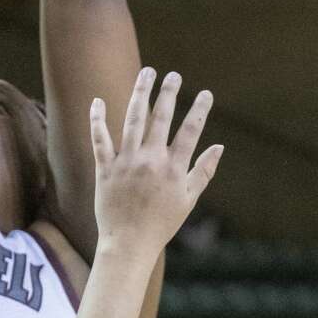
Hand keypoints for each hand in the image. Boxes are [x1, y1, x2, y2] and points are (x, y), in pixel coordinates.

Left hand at [90, 70, 222, 260]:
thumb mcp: (189, 199)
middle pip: (161, 118)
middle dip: (169, 92)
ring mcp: (126, 162)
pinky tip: (98, 100)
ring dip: (141, 93)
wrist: (129, 244)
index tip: (206, 93)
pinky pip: (100, 139)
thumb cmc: (161, 223)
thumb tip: (220, 147)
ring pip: (133, 119)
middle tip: (174, 75)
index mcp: (173, 168)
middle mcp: (150, 160)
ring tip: (147, 73)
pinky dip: (97, 119)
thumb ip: (204, 171)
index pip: (190, 131)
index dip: (200, 110)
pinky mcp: (105, 168)